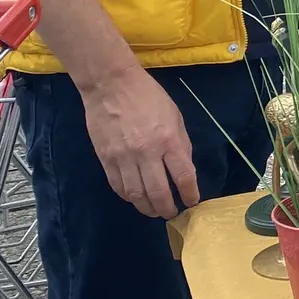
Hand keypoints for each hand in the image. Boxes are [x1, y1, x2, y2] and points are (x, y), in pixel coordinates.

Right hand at [81, 66, 198, 218]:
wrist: (111, 85)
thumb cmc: (148, 96)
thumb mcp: (175, 116)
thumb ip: (181, 144)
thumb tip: (184, 169)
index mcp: (168, 140)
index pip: (183, 176)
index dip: (189, 193)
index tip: (192, 201)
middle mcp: (146, 153)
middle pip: (158, 192)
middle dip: (167, 208)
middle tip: (172, 213)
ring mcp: (123, 158)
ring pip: (136, 194)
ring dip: (147, 208)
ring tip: (154, 211)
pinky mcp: (105, 159)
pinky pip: (118, 186)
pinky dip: (128, 197)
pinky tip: (135, 198)